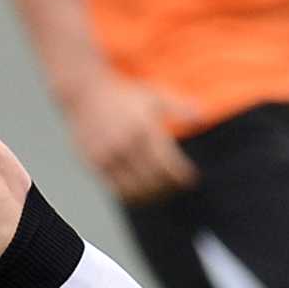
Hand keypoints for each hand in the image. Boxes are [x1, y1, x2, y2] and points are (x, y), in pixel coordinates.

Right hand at [63, 73, 201, 202]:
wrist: (84, 91)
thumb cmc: (124, 94)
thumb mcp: (154, 95)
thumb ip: (180, 107)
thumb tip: (203, 118)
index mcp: (144, 128)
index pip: (169, 164)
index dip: (182, 176)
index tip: (191, 179)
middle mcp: (126, 144)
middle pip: (154, 180)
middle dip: (170, 188)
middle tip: (177, 188)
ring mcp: (109, 155)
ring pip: (135, 189)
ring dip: (152, 196)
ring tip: (161, 193)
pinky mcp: (95, 163)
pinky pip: (116, 189)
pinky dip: (132, 196)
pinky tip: (140, 193)